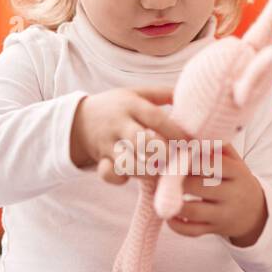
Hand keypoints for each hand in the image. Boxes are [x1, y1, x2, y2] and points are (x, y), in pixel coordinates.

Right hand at [69, 87, 189, 183]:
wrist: (79, 120)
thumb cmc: (116, 107)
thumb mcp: (136, 93)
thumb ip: (162, 94)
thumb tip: (192, 96)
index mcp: (130, 105)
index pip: (155, 117)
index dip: (175, 131)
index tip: (191, 142)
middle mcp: (118, 124)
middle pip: (141, 141)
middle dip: (161, 153)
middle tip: (175, 159)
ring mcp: (108, 143)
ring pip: (127, 162)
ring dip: (146, 170)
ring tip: (159, 171)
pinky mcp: (100, 159)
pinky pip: (109, 174)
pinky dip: (121, 179)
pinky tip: (131, 176)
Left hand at [164, 144, 267, 246]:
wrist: (256, 213)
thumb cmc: (237, 181)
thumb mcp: (235, 162)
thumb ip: (217, 146)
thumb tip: (190, 130)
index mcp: (237, 172)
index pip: (211, 163)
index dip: (189, 159)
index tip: (173, 154)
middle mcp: (232, 194)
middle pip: (198, 186)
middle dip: (176, 180)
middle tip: (160, 173)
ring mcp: (223, 214)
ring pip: (192, 210)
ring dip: (172, 202)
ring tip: (161, 193)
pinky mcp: (214, 229)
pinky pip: (191, 230)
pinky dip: (175, 224)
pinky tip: (169, 214)